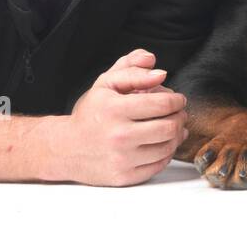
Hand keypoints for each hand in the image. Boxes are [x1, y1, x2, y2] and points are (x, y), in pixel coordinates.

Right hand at [55, 49, 188, 185]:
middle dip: (180, 117)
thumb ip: (132, 70)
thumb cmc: (90, 114)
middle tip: (179, 113)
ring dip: (176, 135)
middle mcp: (118, 136)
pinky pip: (159, 165)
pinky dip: (166, 153)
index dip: (177, 100)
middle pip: (169, 127)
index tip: (178, 99)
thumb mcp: (106, 84)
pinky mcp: (125, 177)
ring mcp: (122, 159)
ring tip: (172, 127)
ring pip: (168, 147)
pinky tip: (162, 143)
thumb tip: (159, 71)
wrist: (67, 148)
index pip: (162, 104)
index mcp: (114, 109)